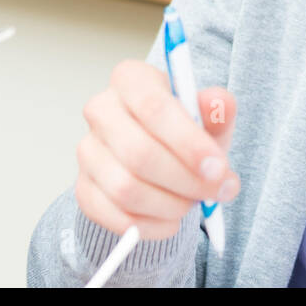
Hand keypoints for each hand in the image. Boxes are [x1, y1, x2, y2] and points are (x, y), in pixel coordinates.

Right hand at [76, 59, 238, 239]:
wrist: (162, 159)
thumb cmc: (185, 132)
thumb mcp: (208, 118)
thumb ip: (217, 111)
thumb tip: (220, 103)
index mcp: (131, 79)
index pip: (153, 107)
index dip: (188, 141)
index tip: (218, 166)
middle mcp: (101, 110)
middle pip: (139, 153)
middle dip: (185, 179)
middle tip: (216, 190)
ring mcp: (88, 151)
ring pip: (127, 189)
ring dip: (172, 204)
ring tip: (194, 201)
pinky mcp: (84, 189)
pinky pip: (117, 217)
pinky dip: (153, 226)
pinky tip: (172, 218)